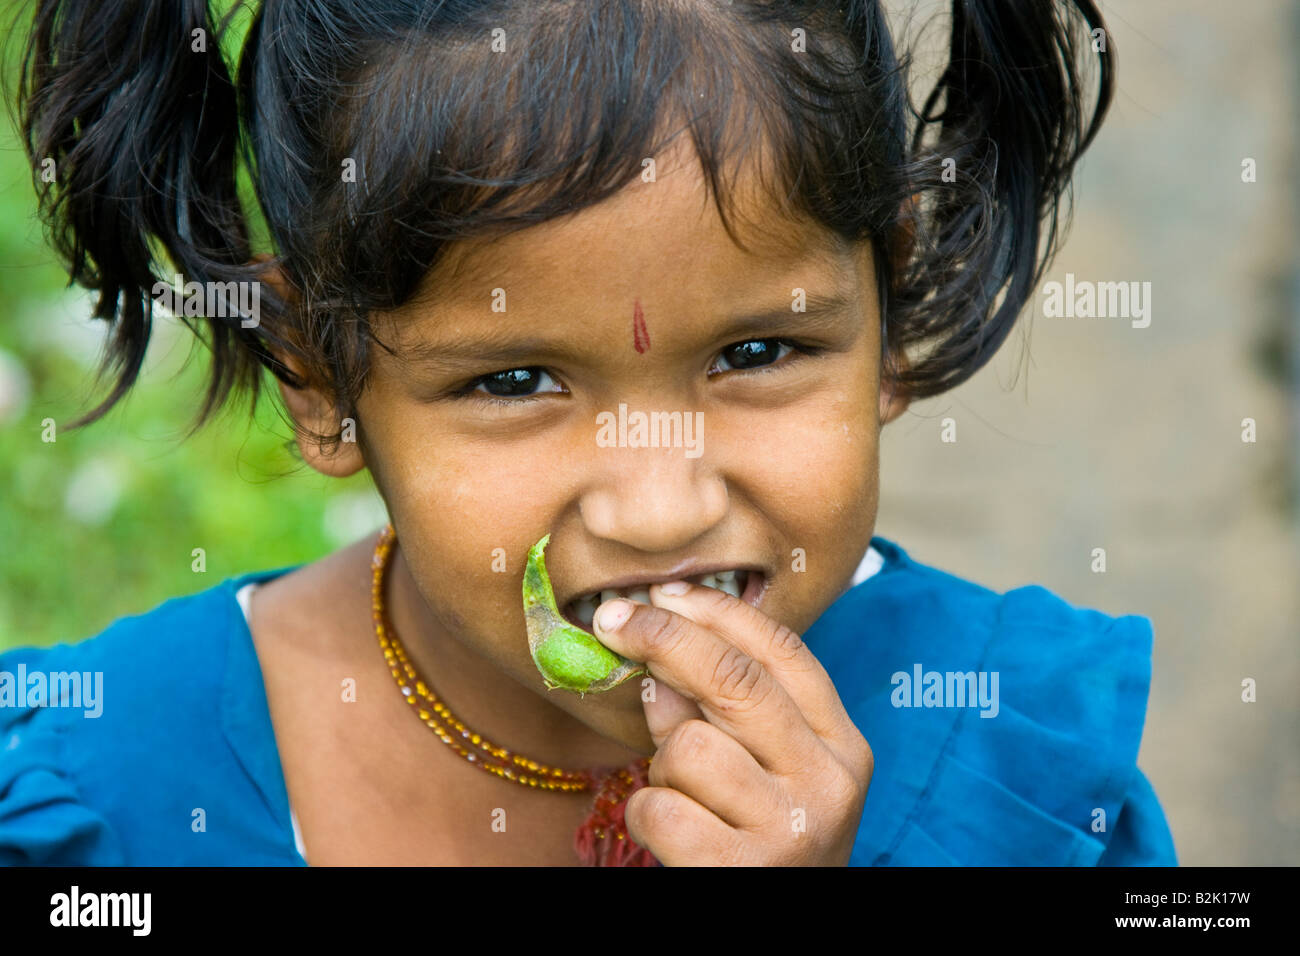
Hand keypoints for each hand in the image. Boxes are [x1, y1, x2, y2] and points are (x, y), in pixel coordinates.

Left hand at [592, 579, 872, 865]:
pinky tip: (670, 833)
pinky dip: (647, 815)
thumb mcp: (770, 772)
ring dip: (662, 765)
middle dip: (663, 639)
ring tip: (682, 795)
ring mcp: (791, 828)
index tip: (662, 594)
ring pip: (688, 746)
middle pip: (735, 679)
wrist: (784, 930)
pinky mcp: (742, 870)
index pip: (782, 650)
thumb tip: (658, 651)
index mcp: (844, 744)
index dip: (716, 612)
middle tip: (614, 621)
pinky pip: (660, 807)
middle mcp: (829, 781)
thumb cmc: (766, 842)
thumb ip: (731, 714)